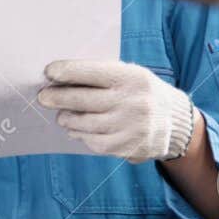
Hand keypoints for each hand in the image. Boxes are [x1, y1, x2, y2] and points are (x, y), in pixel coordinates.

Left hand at [38, 59, 196, 163]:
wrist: (175, 122)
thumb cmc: (141, 92)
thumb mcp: (130, 75)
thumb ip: (100, 76)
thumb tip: (60, 80)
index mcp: (132, 78)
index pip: (92, 72)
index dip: (67, 72)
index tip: (49, 72)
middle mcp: (133, 102)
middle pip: (84, 100)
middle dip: (59, 98)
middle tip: (43, 97)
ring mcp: (132, 126)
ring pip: (86, 124)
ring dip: (68, 120)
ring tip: (62, 116)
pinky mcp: (129, 147)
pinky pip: (96, 143)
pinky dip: (83, 137)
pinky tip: (78, 131)